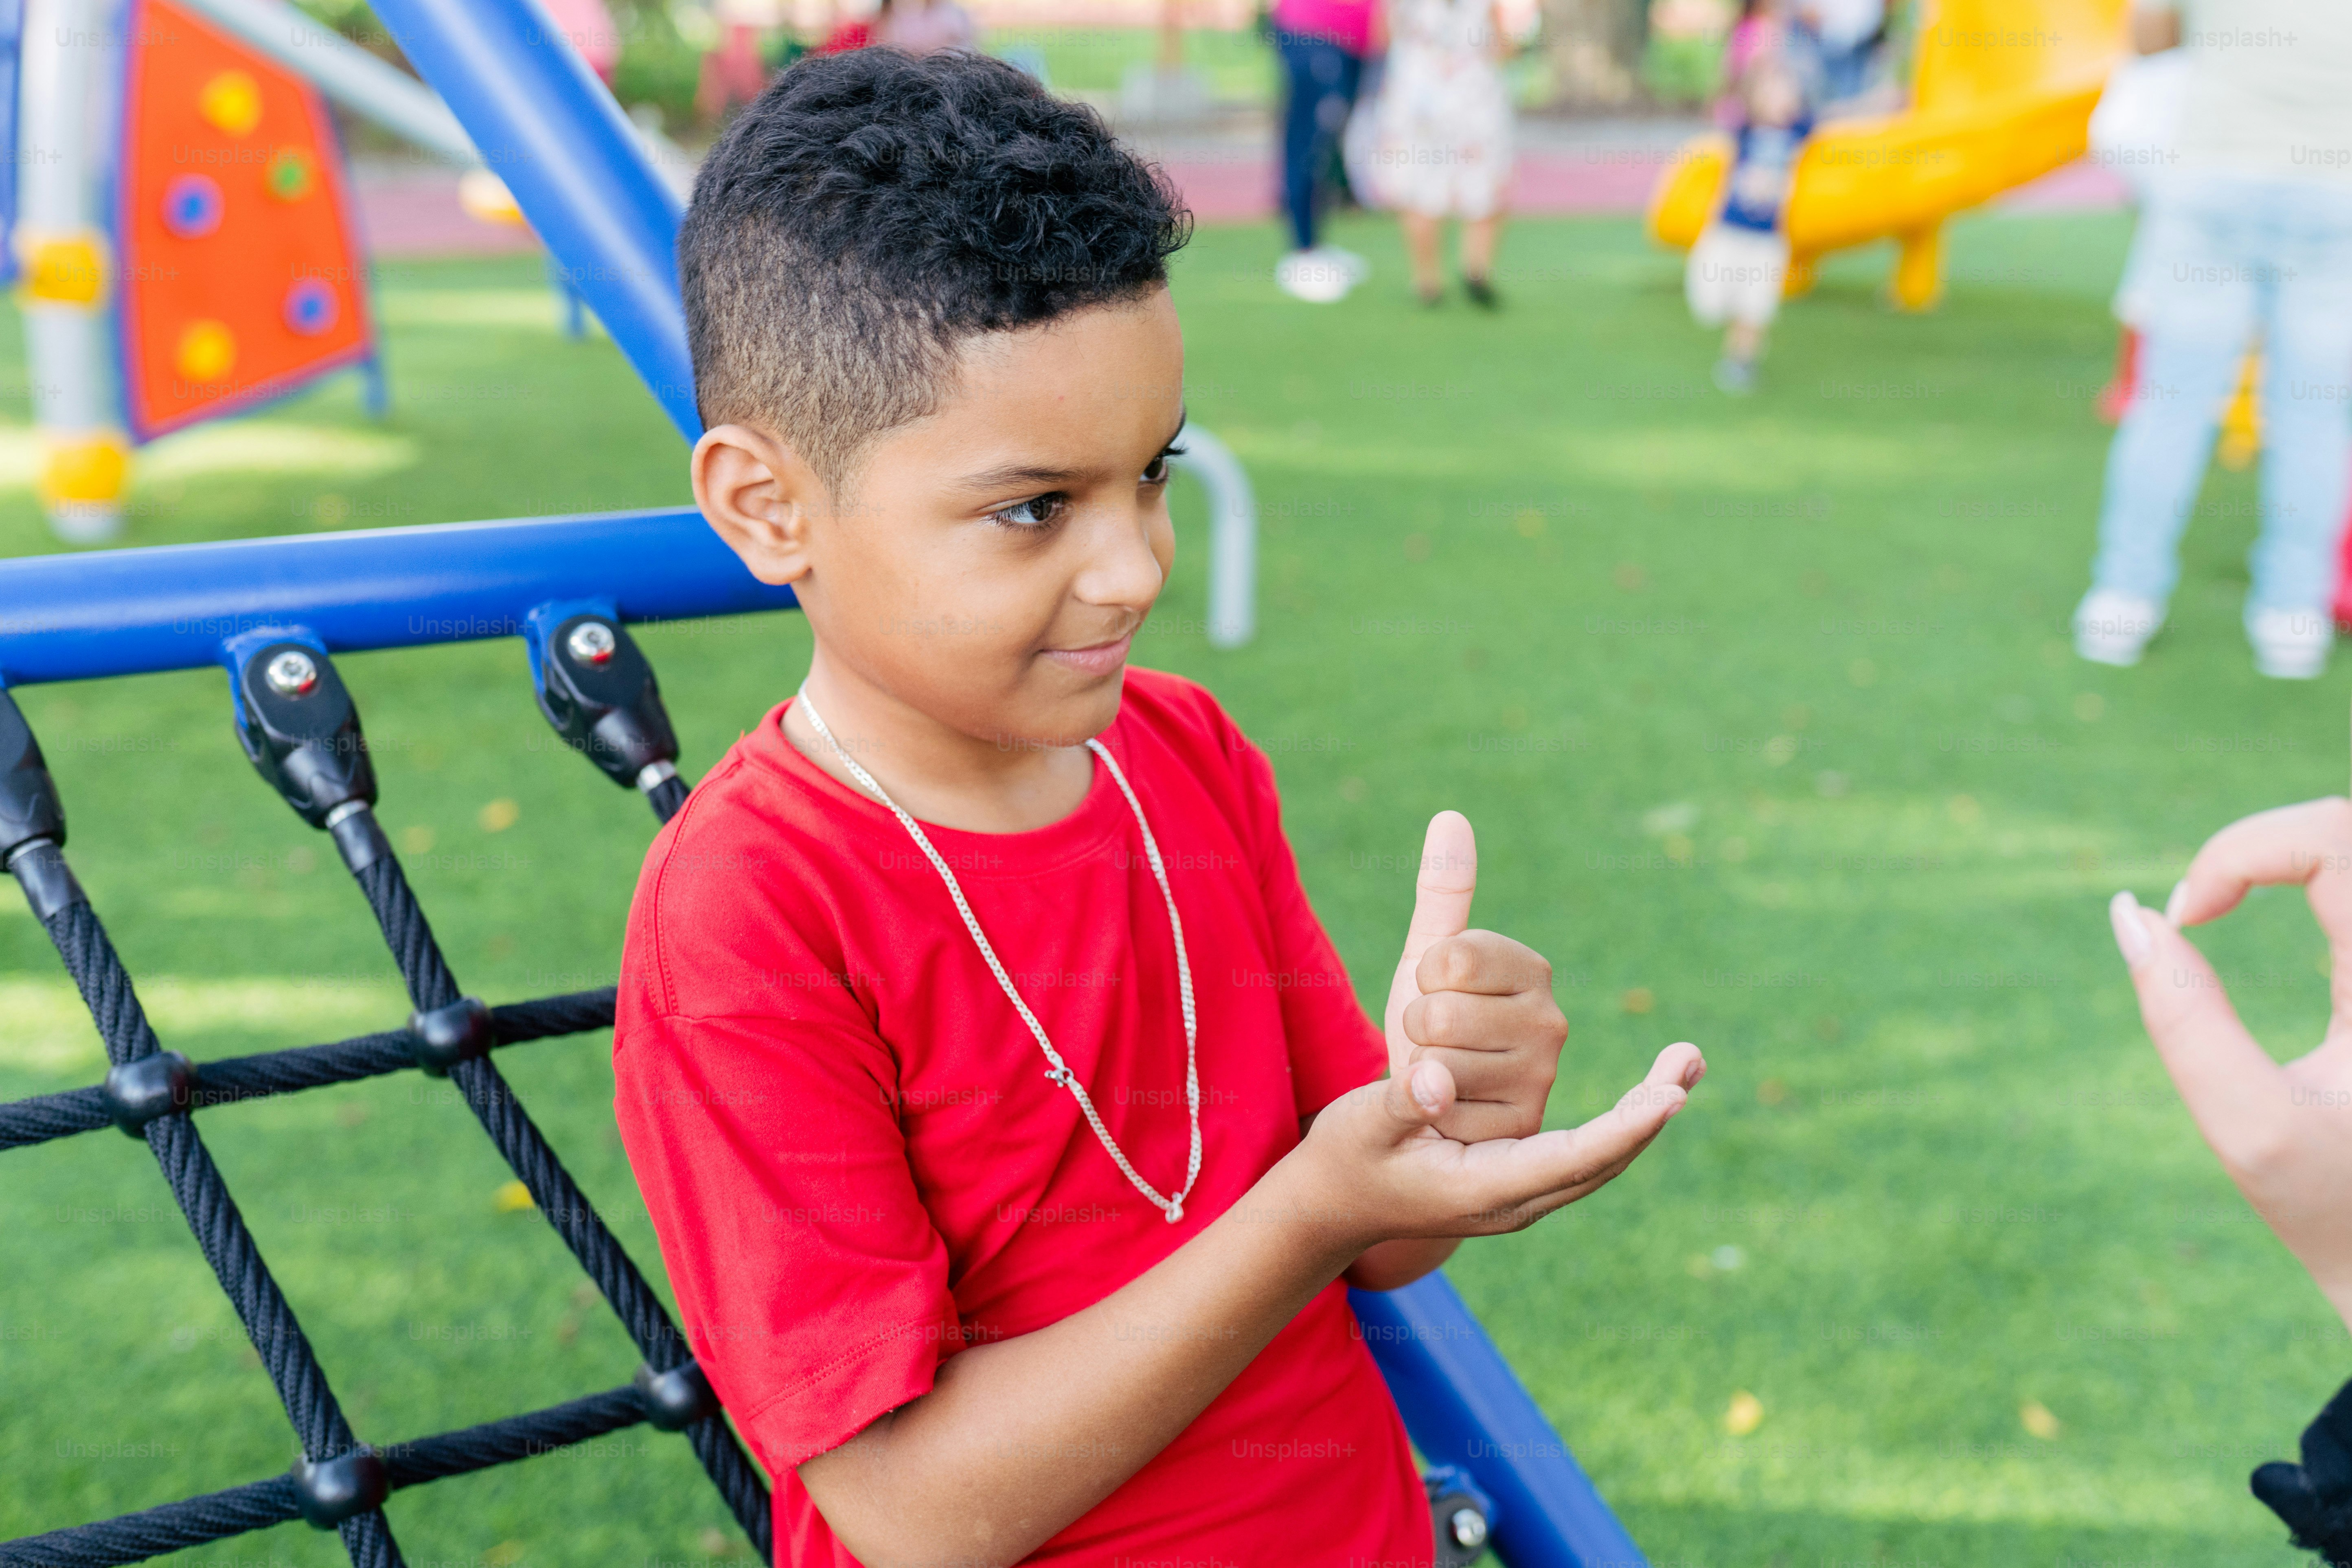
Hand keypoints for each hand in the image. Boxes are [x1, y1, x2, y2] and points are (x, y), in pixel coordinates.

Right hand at [1294, 1037, 1704, 1246]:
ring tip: (1684, 1064)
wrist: (1334, 1205)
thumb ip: (1400, 1103)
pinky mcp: (1519, 1182)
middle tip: (1690, 1059)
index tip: (1670, 1097)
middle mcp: (1514, 1201)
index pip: (1571, 1158)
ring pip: (1600, 1159)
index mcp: (1483, 1190)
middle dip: (1651, 1112)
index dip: (1623, 1128)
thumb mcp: (1361, 1124)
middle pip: (1603, 1161)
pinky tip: (1643, 1095)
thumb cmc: (1346, 1159)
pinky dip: (1620, 1123)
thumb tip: (1435, 1081)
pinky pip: (1585, 1154)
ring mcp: (1521, 1196)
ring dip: (1644, 1114)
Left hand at [1382, 811, 1569, 1141]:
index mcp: (1531, 969)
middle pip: (1438, 1011)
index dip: (1423, 976)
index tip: (1439, 993)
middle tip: (1438, 1044)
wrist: (1428, 1104)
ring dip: (1423, 1070)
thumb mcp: (1426, 960)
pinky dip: (1430, 1111)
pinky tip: (1450, 1113)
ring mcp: (1541, 1076)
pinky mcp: (1521, 1127)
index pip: (1448, 956)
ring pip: (1437, 1063)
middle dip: (1419, 1027)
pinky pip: (1440, 1108)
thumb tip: (1449, 816)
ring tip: (1445, 1077)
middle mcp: (1551, 1020)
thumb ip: (1443, 891)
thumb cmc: (1430, 1027)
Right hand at [2110, 796, 2351, 1334]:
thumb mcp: (2253, 1128)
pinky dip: (2304, 872)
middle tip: (2197, 910)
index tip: (2187, 918)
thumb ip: (2185, 1018)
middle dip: (2254, 842)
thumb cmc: (2340, 1210)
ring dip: (2281, 854)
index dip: (2240, 849)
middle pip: (2344, 825)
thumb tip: (2131, 913)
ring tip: (2222, 906)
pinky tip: (2260, 912)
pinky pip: (2349, 881)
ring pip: (2348, 847)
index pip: (2334, 836)